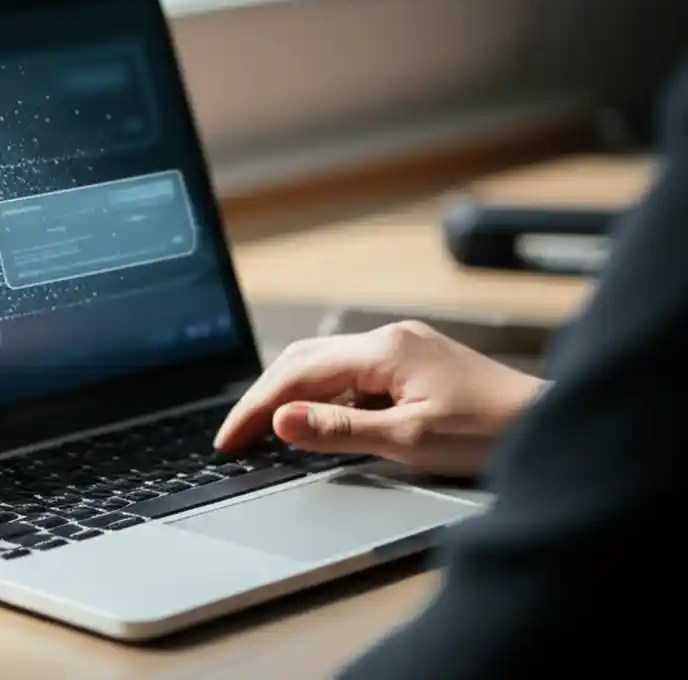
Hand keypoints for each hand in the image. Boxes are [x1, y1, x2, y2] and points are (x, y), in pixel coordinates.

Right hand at [213, 321, 545, 475]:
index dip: (256, 407)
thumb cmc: (490, 432)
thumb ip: (338, 429)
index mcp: (383, 350)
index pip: (297, 373)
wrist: (549, 424)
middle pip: (302, 359)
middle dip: (263, 396)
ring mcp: (401, 348)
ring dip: (289, 394)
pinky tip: (314, 421)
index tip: (229, 439)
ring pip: (324, 365)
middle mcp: (388, 338)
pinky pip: (349, 374)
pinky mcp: (411, 363)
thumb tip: (280, 418)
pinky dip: (320, 396)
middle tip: (236, 436)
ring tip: (263, 430)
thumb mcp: (408, 440)